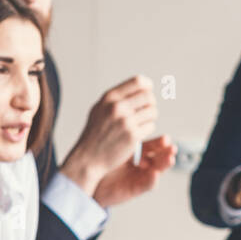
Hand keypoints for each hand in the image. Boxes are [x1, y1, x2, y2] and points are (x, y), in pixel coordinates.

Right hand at [60, 76, 157, 193]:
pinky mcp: (133, 136)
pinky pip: (150, 126)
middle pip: (149, 96)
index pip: (138, 82)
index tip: (148, 92)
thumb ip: (116, 98)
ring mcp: (126, 122)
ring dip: (150, 117)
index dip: (147, 86)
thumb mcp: (99, 109)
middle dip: (151, 103)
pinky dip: (147, 129)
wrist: (88, 158)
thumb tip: (140, 86)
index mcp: (110, 98)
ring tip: (142, 123)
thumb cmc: (94, 134)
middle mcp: (118, 107)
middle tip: (146, 111)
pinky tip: (138, 133)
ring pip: (152, 112)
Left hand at [92, 135, 175, 207]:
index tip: (166, 138)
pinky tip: (155, 174)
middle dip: (166, 153)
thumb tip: (127, 109)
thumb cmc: (98, 159)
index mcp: (135, 152)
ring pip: (156, 170)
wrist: (88, 177)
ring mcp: (138, 176)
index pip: (152, 146)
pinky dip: (151, 180)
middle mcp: (139, 164)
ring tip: (170, 158)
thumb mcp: (110, 141)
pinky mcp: (134, 188)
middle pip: (157, 157)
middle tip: (172, 148)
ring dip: (164, 164)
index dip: (160, 143)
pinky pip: (146, 184)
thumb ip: (120, 128)